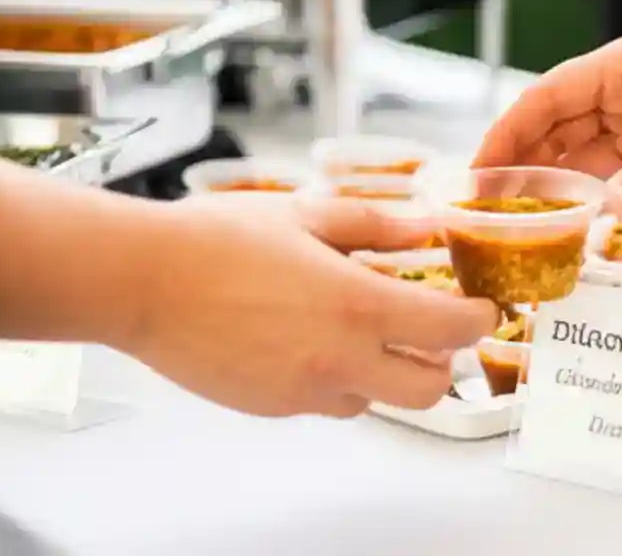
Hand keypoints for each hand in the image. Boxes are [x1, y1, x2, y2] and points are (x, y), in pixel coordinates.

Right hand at [118, 197, 498, 417]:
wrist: (144, 280)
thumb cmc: (215, 240)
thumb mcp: (306, 213)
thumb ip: (376, 226)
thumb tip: (424, 228)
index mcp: (358, 305)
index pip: (452, 331)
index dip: (477, 318)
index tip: (478, 306)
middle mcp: (339, 360)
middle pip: (429, 389)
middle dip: (440, 360)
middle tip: (426, 327)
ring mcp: (304, 392)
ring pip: (375, 400)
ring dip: (381, 370)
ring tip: (351, 327)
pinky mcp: (273, 407)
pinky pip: (324, 402)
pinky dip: (332, 378)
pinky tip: (302, 338)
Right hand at [474, 35, 621, 220]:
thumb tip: (607, 219)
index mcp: (620, 68)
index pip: (544, 99)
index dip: (506, 135)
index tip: (476, 174)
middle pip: (554, 129)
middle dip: (521, 167)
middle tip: (486, 212)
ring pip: (581, 156)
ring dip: (554, 187)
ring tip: (518, 227)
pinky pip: (613, 175)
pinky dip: (592, 198)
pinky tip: (571, 226)